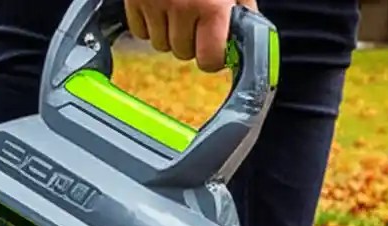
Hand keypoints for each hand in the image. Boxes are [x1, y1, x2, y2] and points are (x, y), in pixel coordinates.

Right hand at [124, 0, 258, 72]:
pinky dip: (149, 26)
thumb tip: (248, 42)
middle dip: (191, 43)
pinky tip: (160, 9)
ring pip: (160, 45)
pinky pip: (139, 32)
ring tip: (177, 13)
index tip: (213, 51)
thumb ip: (243, 12)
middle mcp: (182, 7)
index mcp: (213, 7)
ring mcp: (154, 2)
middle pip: (183, 53)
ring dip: (169, 36)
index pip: (209, 59)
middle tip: (195, 23)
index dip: (212, 59)